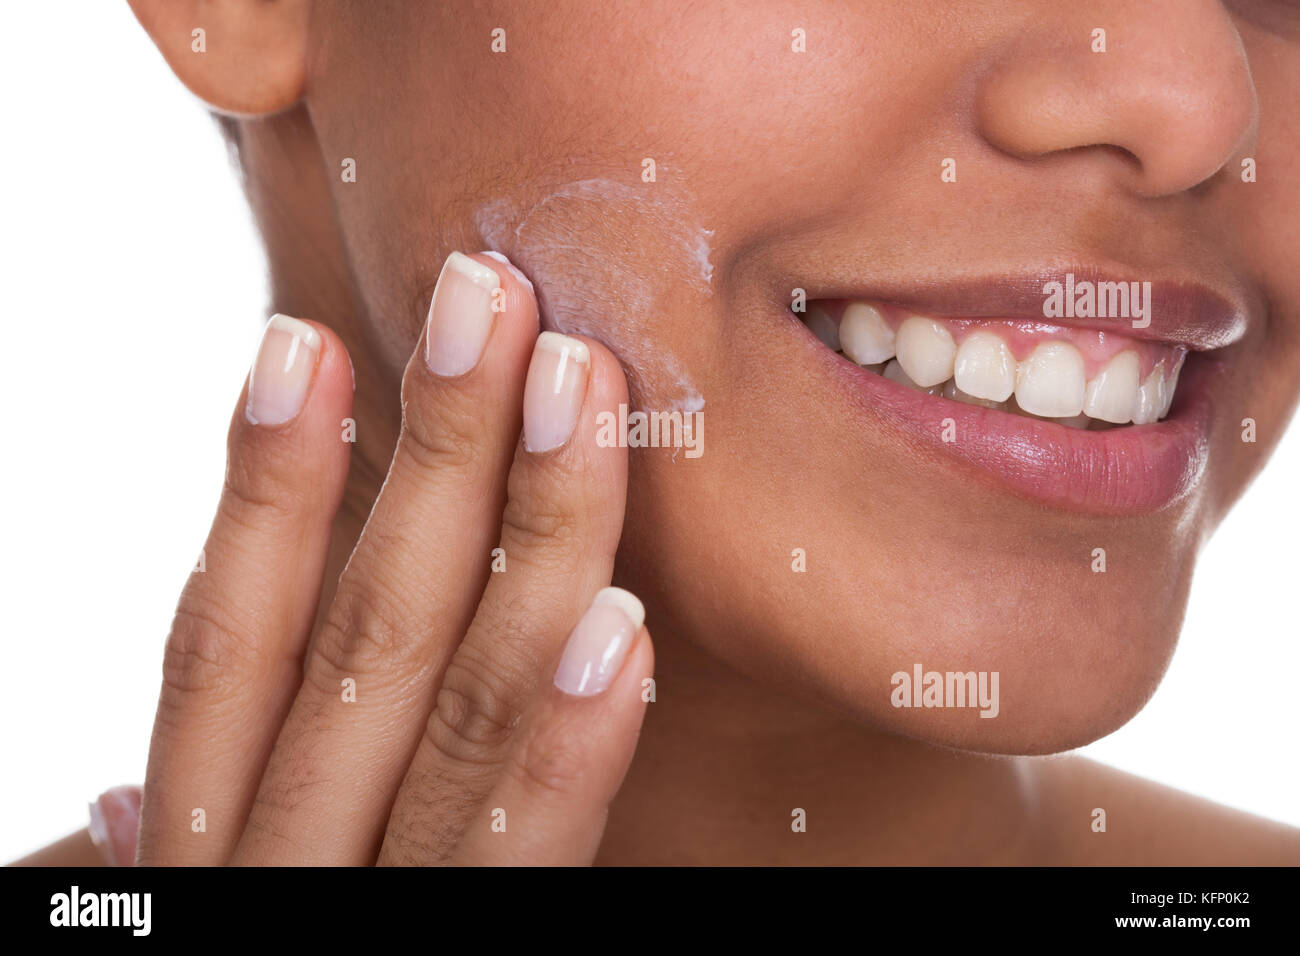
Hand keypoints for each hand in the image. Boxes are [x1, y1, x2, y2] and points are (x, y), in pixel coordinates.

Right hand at [136, 252, 651, 864]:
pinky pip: (526, 852)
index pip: (225, 644)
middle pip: (362, 636)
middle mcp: (283, 865)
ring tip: (574, 387)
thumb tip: (120, 792)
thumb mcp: (219, 903)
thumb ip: (199, 839)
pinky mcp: (471, 950)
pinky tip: (621, 624)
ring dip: (524, 538)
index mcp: (216, 836)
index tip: (298, 342)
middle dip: (431, 454)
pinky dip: (570, 742)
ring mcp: (379, 912)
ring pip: (454, 708)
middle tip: (489, 295)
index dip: (260, 488)